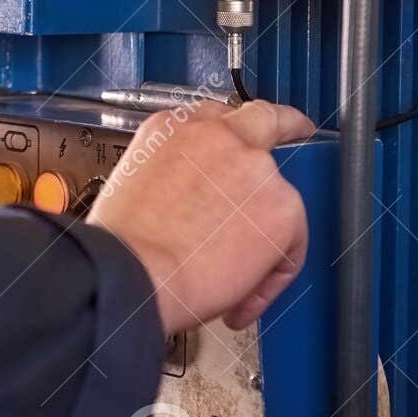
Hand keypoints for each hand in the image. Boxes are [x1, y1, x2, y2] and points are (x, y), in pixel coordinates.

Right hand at [87, 99, 312, 334]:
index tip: (237, 145)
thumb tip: (191, 203)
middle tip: (297, 130)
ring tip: (231, 280)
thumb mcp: (133, 184)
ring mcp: (255, 168)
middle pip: (264, 120)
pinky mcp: (282, 207)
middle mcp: (218, 137)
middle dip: (286, 124)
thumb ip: (174, 177)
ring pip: (277, 197)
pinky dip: (271, 276)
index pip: (214, 118)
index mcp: (173, 129)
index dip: (229, 137)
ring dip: (263, 234)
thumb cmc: (120, 247)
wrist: (131, 274)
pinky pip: (290, 246)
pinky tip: (240, 298)